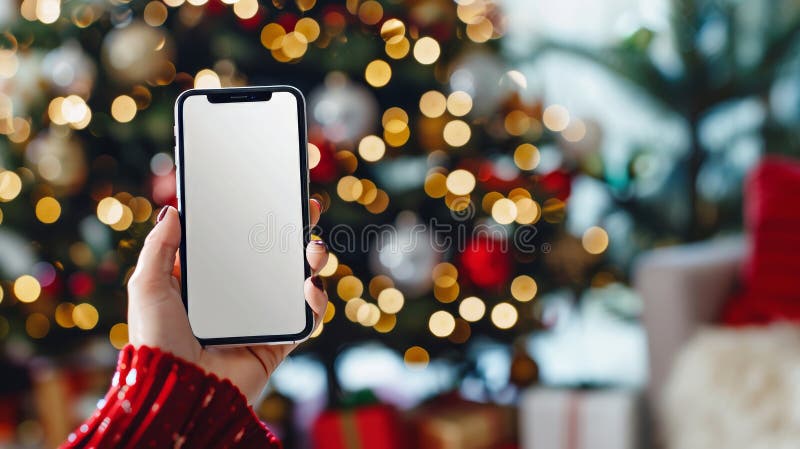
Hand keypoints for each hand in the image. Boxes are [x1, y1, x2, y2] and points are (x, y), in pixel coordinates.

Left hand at [126, 201, 328, 402]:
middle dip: (297, 232)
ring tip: (314, 250)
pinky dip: (316, 302)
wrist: (178, 391)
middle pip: (276, 257)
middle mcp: (239, 296)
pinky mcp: (278, 342)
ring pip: (297, 282)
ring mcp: (261, 318)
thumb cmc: (156, 341)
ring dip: (313, 261)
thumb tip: (172, 210)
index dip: (259, 218)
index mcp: (210, 281)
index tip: (274, 194)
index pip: (240, 241)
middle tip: (309, 211)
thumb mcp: (147, 286)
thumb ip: (159, 247)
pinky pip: (306, 319)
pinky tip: (310, 288)